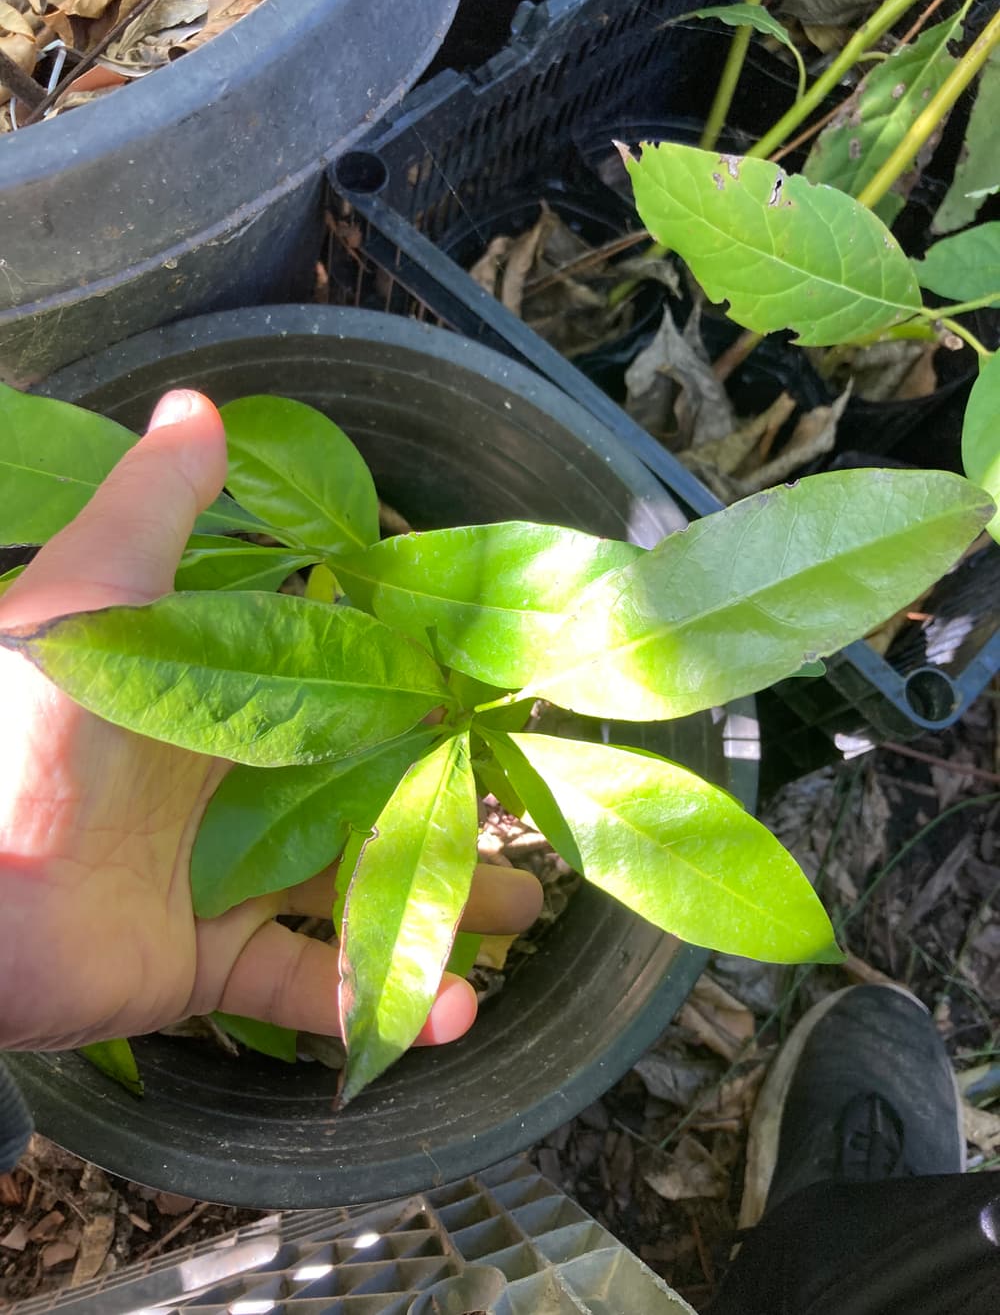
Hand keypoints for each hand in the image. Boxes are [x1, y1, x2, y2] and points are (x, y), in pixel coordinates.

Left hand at [0, 390, 540, 1051]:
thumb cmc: (16, 726)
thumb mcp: (88, 596)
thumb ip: (155, 507)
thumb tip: (199, 404)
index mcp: (220, 697)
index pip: (342, 688)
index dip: (417, 690)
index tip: (492, 691)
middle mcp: (231, 785)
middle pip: (366, 793)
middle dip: (450, 806)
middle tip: (530, 815)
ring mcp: (223, 877)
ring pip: (357, 889)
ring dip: (441, 904)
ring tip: (524, 918)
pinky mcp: (207, 963)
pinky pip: (307, 985)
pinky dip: (379, 1001)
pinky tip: (454, 1012)